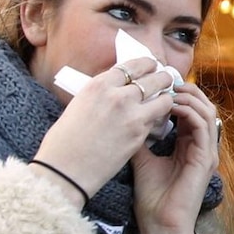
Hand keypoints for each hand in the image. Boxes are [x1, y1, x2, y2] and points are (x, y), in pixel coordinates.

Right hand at [34, 57, 176, 198]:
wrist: (66, 168)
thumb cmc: (65, 140)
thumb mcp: (80, 104)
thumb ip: (101, 94)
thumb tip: (117, 88)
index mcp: (98, 85)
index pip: (131, 66)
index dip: (145, 65)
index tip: (152, 65)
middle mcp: (117, 96)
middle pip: (153, 78)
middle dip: (163, 78)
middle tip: (166, 80)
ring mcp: (131, 115)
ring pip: (163, 99)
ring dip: (167, 98)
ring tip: (167, 100)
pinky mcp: (139, 134)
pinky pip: (157, 121)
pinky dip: (159, 119)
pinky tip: (159, 120)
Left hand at [132, 79, 221, 233]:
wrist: (160, 226)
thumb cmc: (153, 200)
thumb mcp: (141, 160)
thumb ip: (140, 138)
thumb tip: (127, 118)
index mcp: (188, 147)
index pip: (190, 112)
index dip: (177, 94)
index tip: (158, 84)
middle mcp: (201, 148)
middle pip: (203, 107)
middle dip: (186, 90)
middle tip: (166, 81)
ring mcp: (206, 154)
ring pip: (207, 112)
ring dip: (189, 98)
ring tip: (169, 90)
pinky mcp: (205, 161)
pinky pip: (203, 127)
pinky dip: (189, 113)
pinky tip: (172, 107)